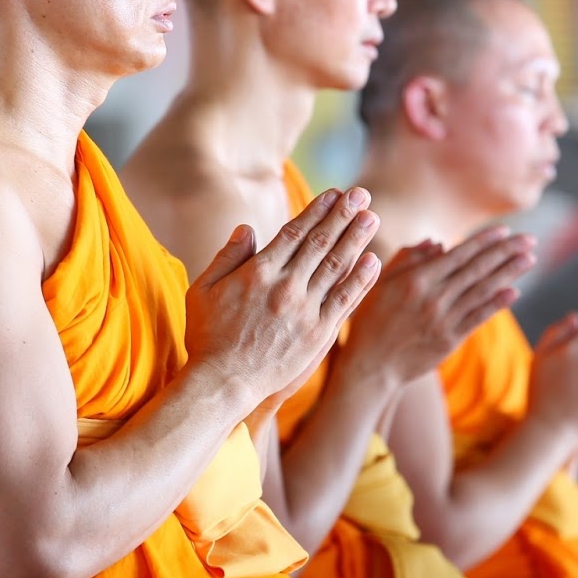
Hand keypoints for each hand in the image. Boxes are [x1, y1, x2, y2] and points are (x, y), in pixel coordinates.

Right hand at [184, 187, 381, 409]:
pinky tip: (373, 261)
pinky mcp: (318, 334)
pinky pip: (344, 300)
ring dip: (356, 239)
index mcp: (258, 272)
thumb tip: (246, 228)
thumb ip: (226, 257)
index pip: (294, 232)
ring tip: (372, 218)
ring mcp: (304, 310)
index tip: (333, 194)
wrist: (224, 383)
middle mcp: (285, 286)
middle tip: (361, 194)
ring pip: (336, 266)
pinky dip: (360, 279)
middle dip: (343, 215)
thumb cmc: (208, 337)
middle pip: (320, 243)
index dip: (317, 210)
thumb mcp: (203, 291)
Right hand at [339, 226, 535, 384]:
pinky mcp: (449, 340)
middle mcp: (433, 297)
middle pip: (477, 269)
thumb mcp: (380, 283)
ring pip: (482, 291)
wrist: (370, 366)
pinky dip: (496, 304)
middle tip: (529, 240)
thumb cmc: (371, 320)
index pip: (458, 254)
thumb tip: (437, 243)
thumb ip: (407, 259)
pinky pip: (477, 318)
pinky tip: (514, 292)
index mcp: (416, 279)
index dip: (484, 241)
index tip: (505, 230)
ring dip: (509, 273)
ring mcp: (443, 320)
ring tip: (529, 259)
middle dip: (505, 252)